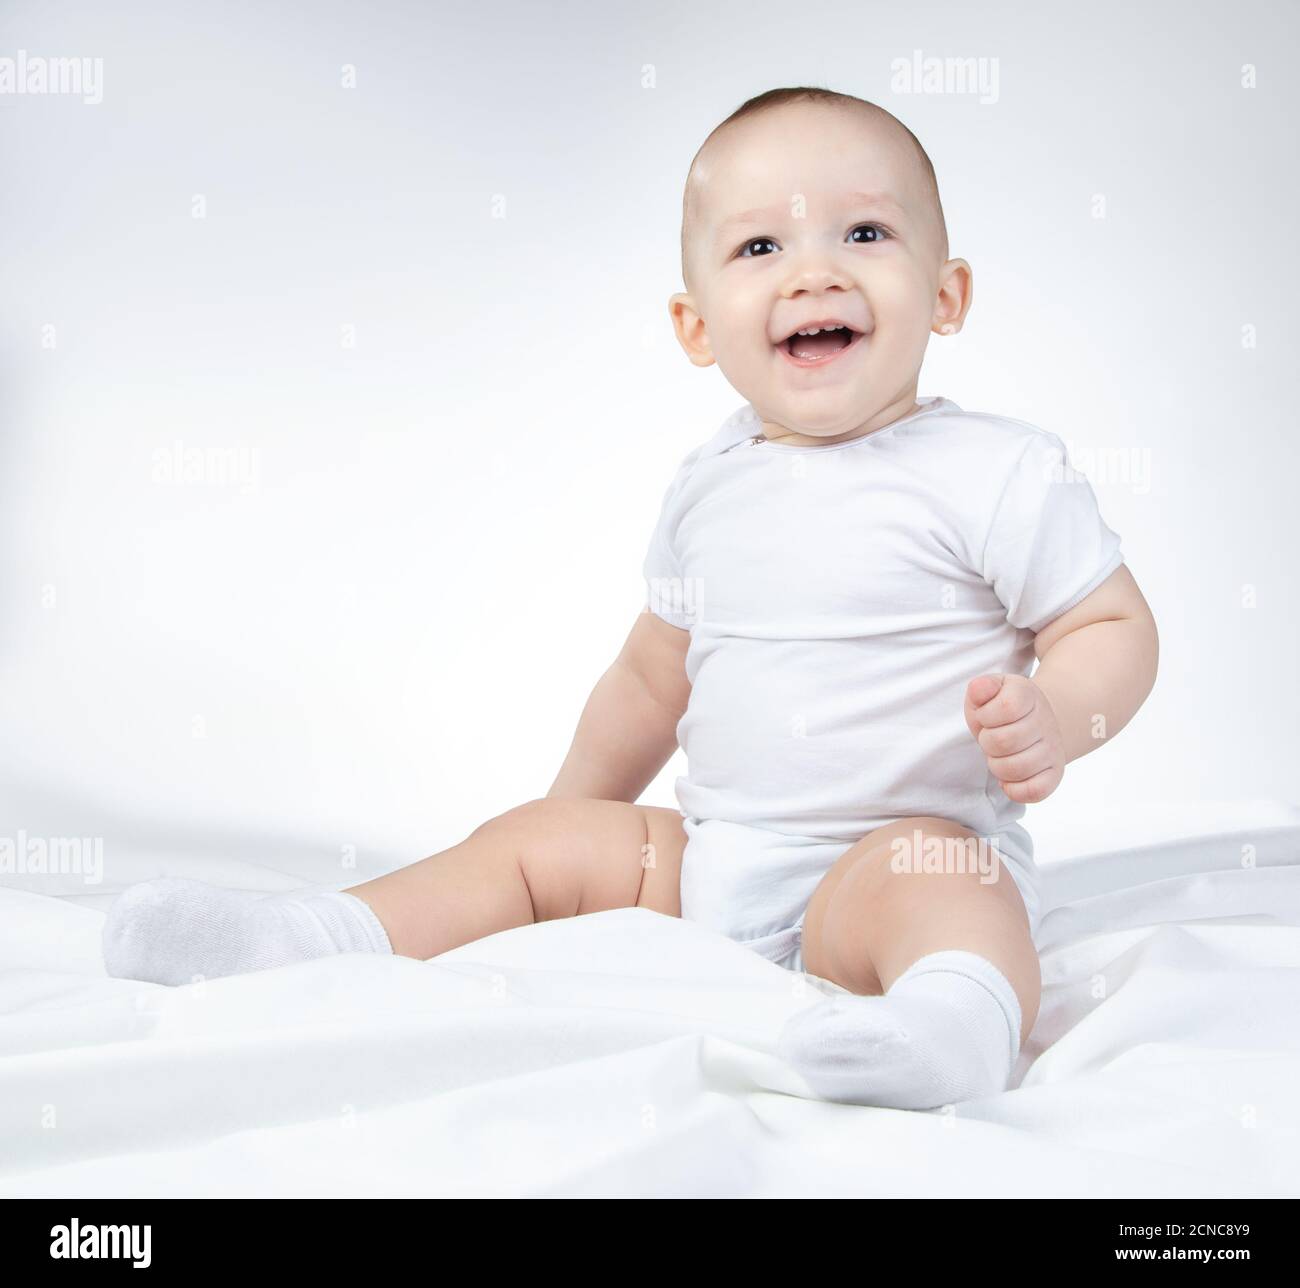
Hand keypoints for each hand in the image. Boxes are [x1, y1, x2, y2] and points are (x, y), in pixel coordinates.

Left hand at [963, 673, 1064, 803]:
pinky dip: (1014, 789)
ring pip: (1014, 769)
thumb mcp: (988, 693)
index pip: (1006, 708)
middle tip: (992, 738)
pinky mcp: (1054, 775)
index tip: (987, 716)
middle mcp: (1045, 723)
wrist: (1035, 721)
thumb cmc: (1001, 710)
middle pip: (1003, 742)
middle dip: (987, 742)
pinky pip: (1034, 792)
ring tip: (999, 755)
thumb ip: (980, 688)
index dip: (986, 716)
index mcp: (1027, 696)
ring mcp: (1053, 750)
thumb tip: (980, 688)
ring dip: (996, 765)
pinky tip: (1008, 777)